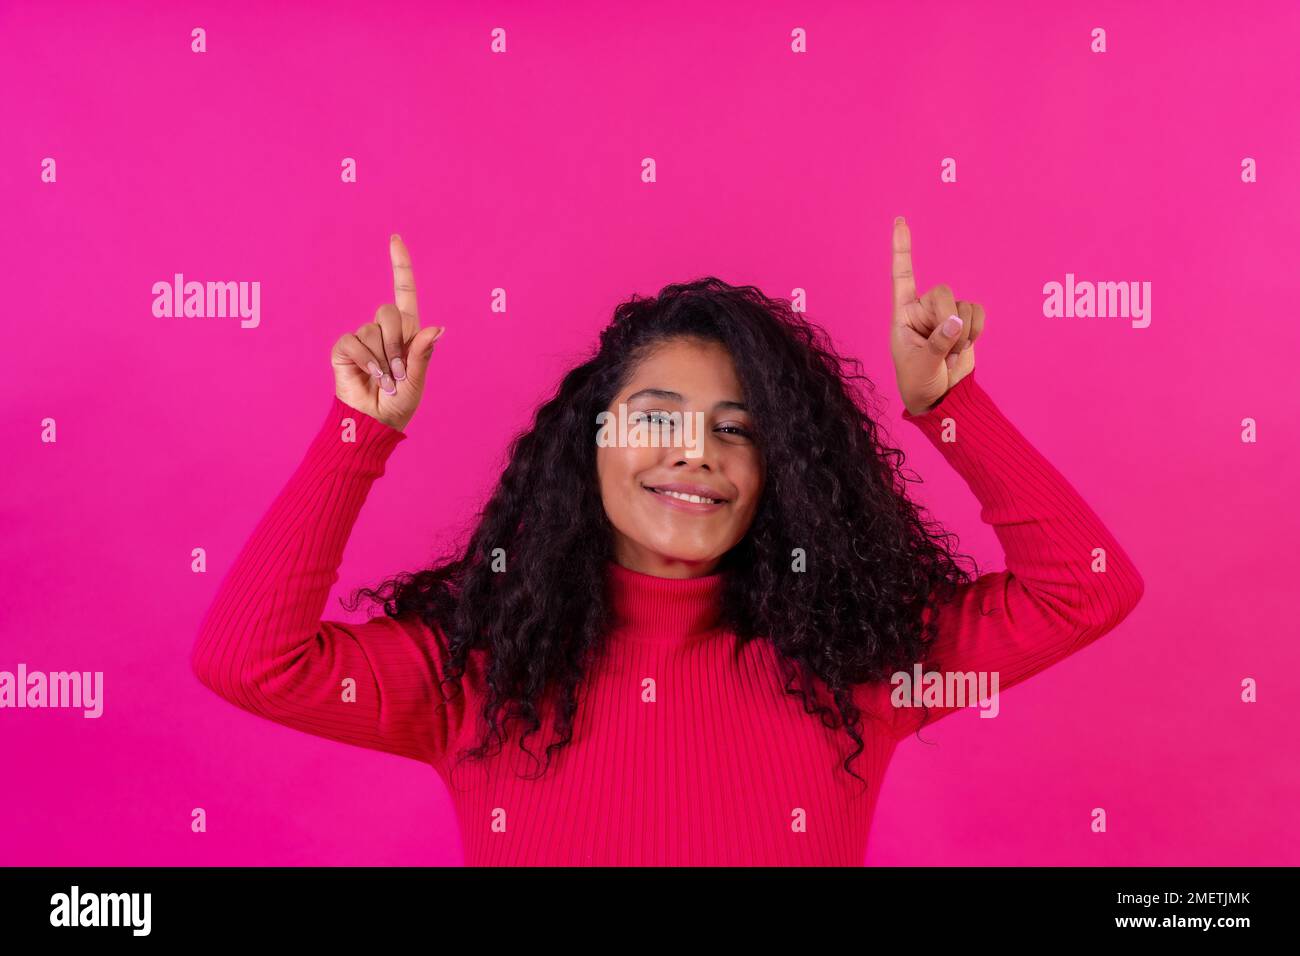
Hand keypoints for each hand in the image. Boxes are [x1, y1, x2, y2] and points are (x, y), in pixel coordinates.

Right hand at [330, 234, 444, 430]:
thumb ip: (423, 355)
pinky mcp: (344, 348)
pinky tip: (370, 376)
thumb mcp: (418, 381)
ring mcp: (363, 337)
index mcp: (407, 332)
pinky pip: (355, 341)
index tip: (395, 239)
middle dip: (397, 343)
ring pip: (373, 330)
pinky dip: (366, 360)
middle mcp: (384, 330)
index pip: (403, 291)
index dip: (400, 265)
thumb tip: (437, 328)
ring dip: (383, 360)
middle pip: (389, 312)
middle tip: (399, 372)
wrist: (374, 422)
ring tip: (385, 380)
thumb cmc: (399, 403)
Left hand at [889, 217, 984, 415]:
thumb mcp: (921, 366)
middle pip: (943, 293)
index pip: (902, 276)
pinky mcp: (965, 322)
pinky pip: (978, 313)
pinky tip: (963, 350)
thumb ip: (937, 343)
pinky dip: (975, 332)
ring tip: (948, 358)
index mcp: (903, 314)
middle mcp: (924, 309)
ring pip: (963, 306)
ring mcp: (946, 315)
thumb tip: (955, 321)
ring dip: (962, 336)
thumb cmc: (918, 382)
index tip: (900, 219)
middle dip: (948, 323)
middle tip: (942, 354)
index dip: (902, 248)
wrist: (940, 398)